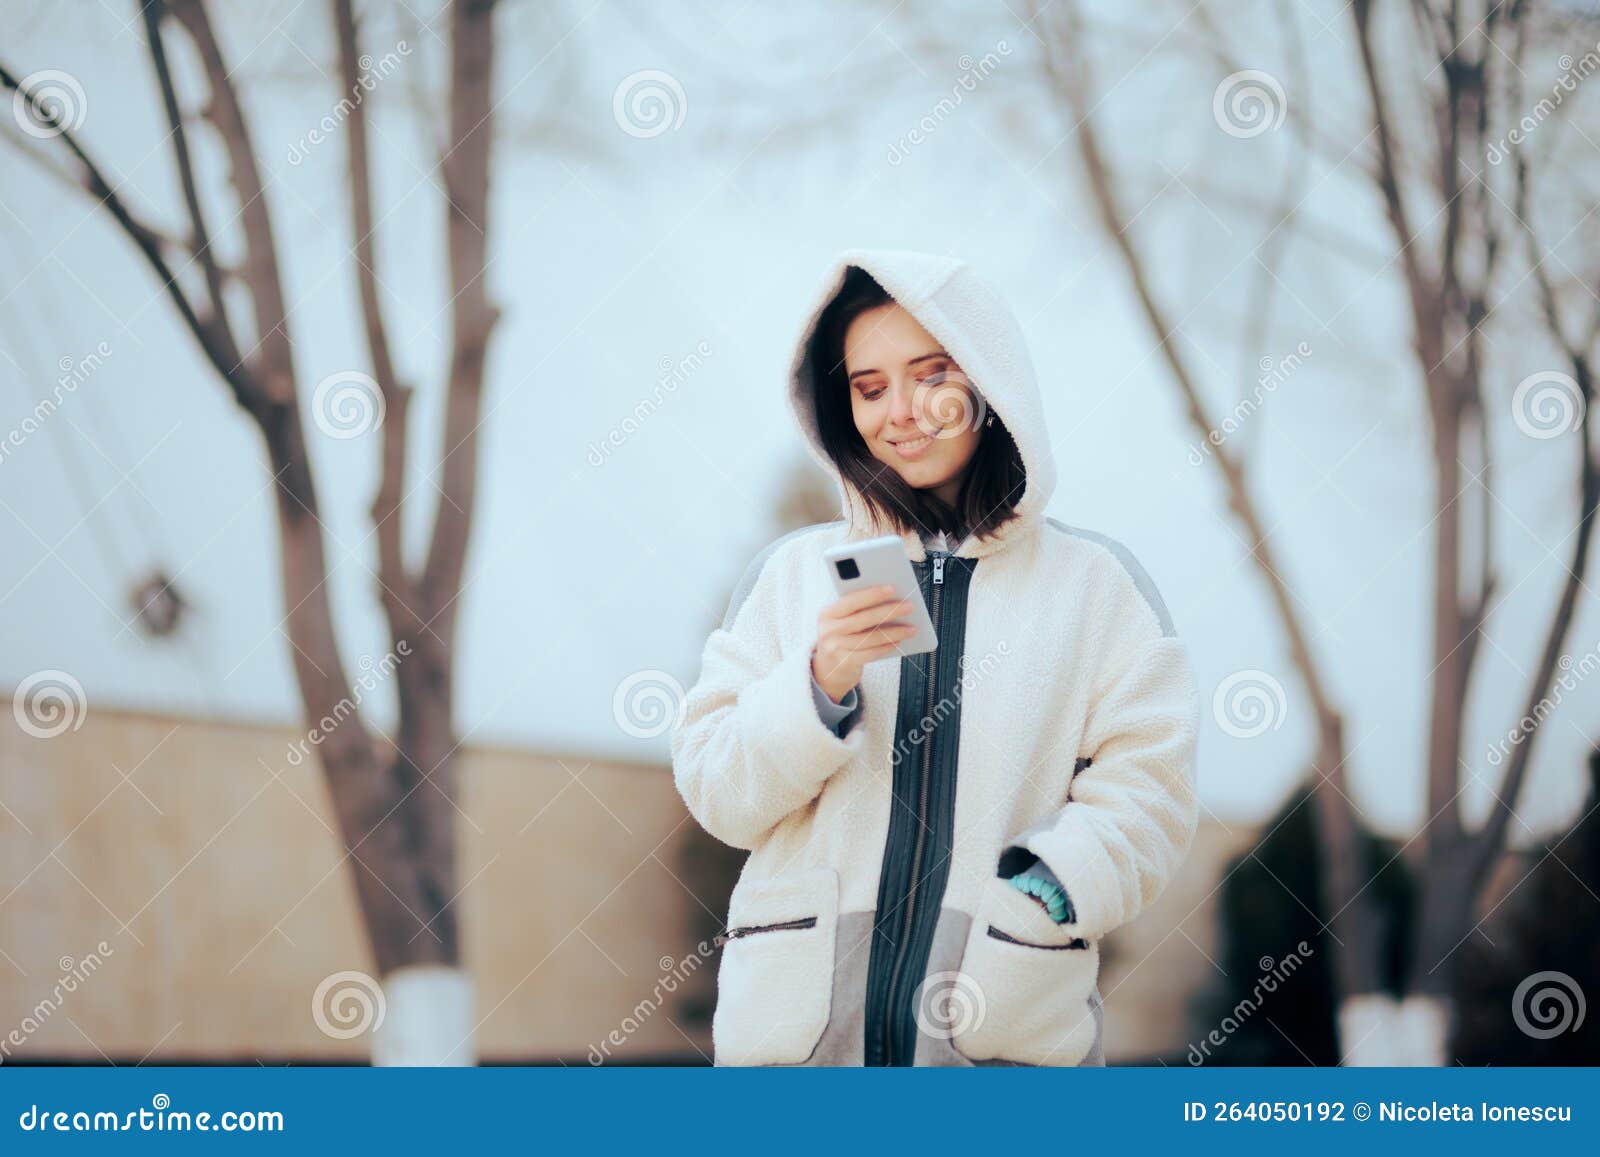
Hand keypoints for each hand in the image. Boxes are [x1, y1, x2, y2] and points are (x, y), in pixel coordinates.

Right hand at [811, 584, 916, 702]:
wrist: (827, 668)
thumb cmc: (840, 637)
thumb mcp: (840, 620)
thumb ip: (857, 609)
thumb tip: (889, 600)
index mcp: (828, 613)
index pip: (851, 601)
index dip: (872, 594)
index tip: (892, 588)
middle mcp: (829, 630)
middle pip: (863, 619)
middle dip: (888, 611)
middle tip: (908, 607)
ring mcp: (836, 648)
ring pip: (869, 638)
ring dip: (893, 632)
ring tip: (911, 628)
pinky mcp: (845, 663)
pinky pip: (870, 654)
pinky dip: (886, 647)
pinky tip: (898, 642)